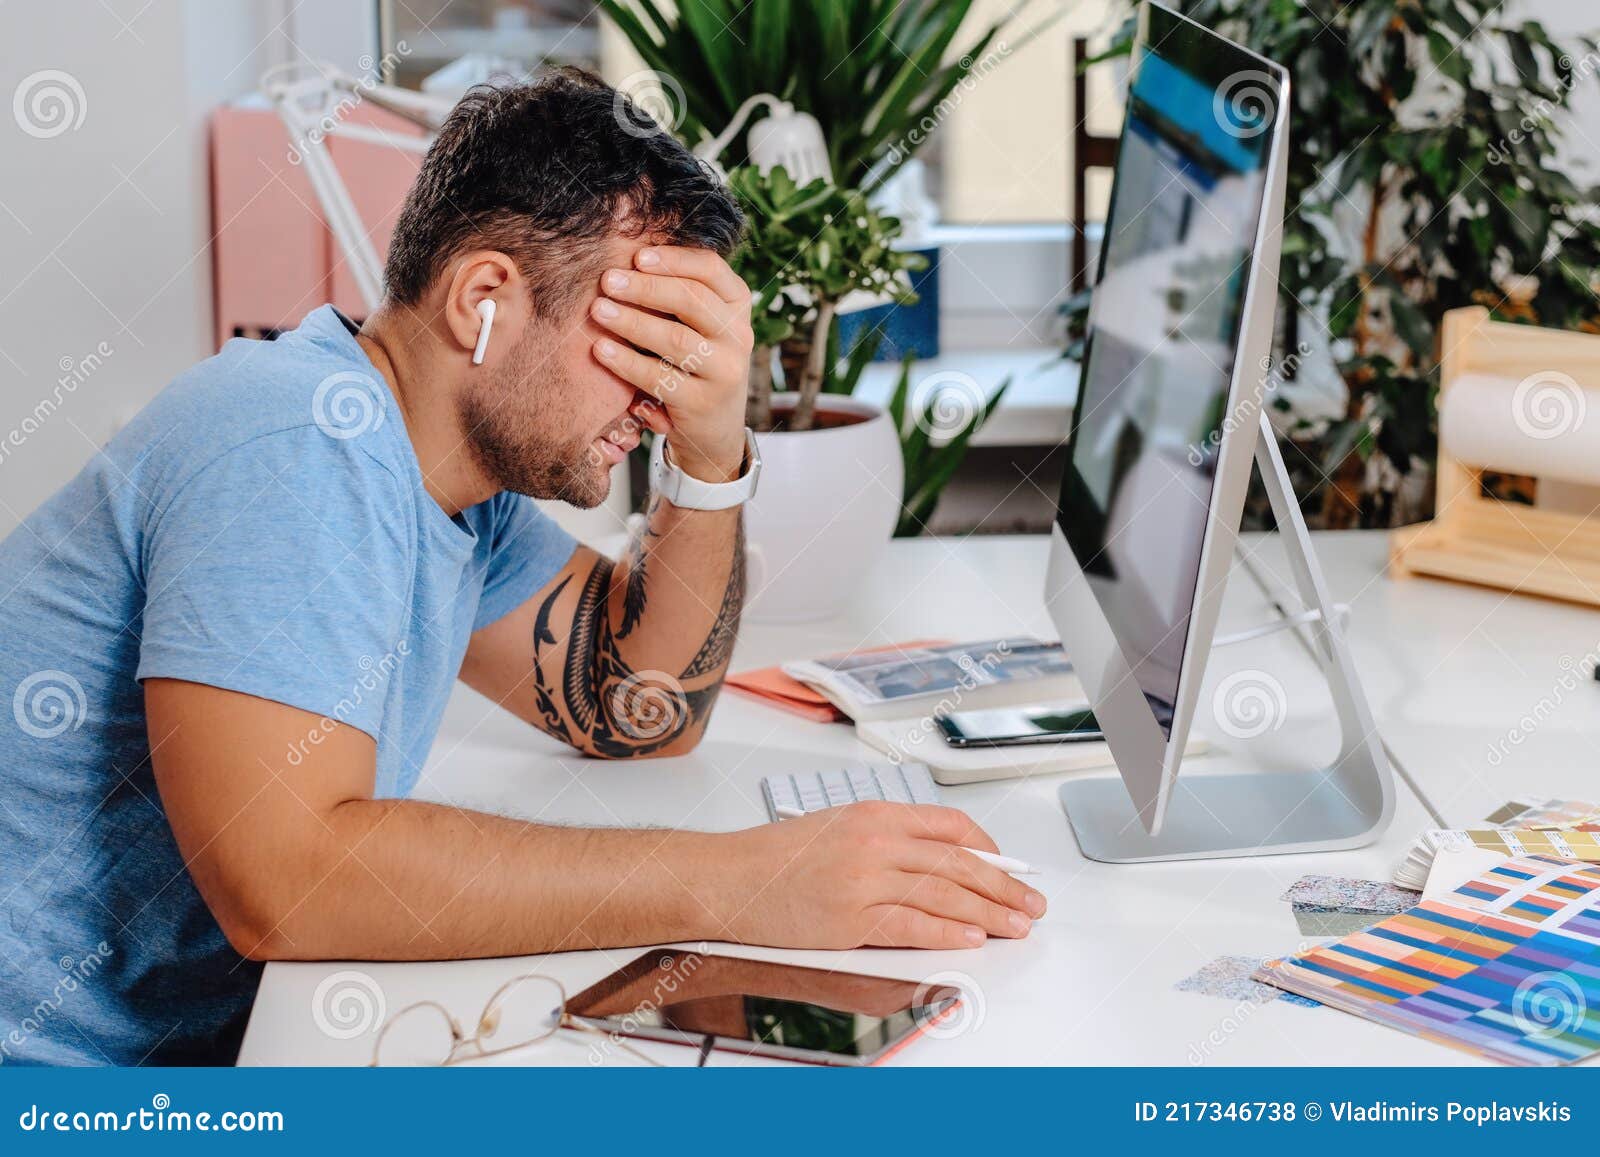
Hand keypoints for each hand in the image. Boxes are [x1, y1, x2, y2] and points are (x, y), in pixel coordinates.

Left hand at [589, 245, 753, 484]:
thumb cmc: (695, 363)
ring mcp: (724, 371)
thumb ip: (677, 294)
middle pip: (692, 300)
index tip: (637, 256)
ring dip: (632, 321)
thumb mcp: (699, 325)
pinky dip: (626, 362)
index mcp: (737, 306)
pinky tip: (601, 349)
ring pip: (675, 339)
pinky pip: (659, 377)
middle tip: (608, 280)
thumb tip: (628, 257)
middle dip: (646, 288)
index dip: (674, 259)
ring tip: (598, 310)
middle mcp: (738, 336)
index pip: (711, 270)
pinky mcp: (702, 403)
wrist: (714, 429)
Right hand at [712, 802, 1047, 949]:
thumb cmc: (777, 856)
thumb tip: (940, 860)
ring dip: (988, 912)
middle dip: (1003, 885)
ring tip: (1016, 925)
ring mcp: (864, 879)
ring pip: (944, 893)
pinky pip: (913, 924)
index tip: (1009, 867)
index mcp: (875, 812)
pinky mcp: (851, 918)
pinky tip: (972, 937)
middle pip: (957, 862)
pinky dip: (948, 931)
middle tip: (1030, 902)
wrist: (730, 878)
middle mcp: (874, 841)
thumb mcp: (839, 825)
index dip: (989, 849)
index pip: (950, 826)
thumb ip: (888, 838)